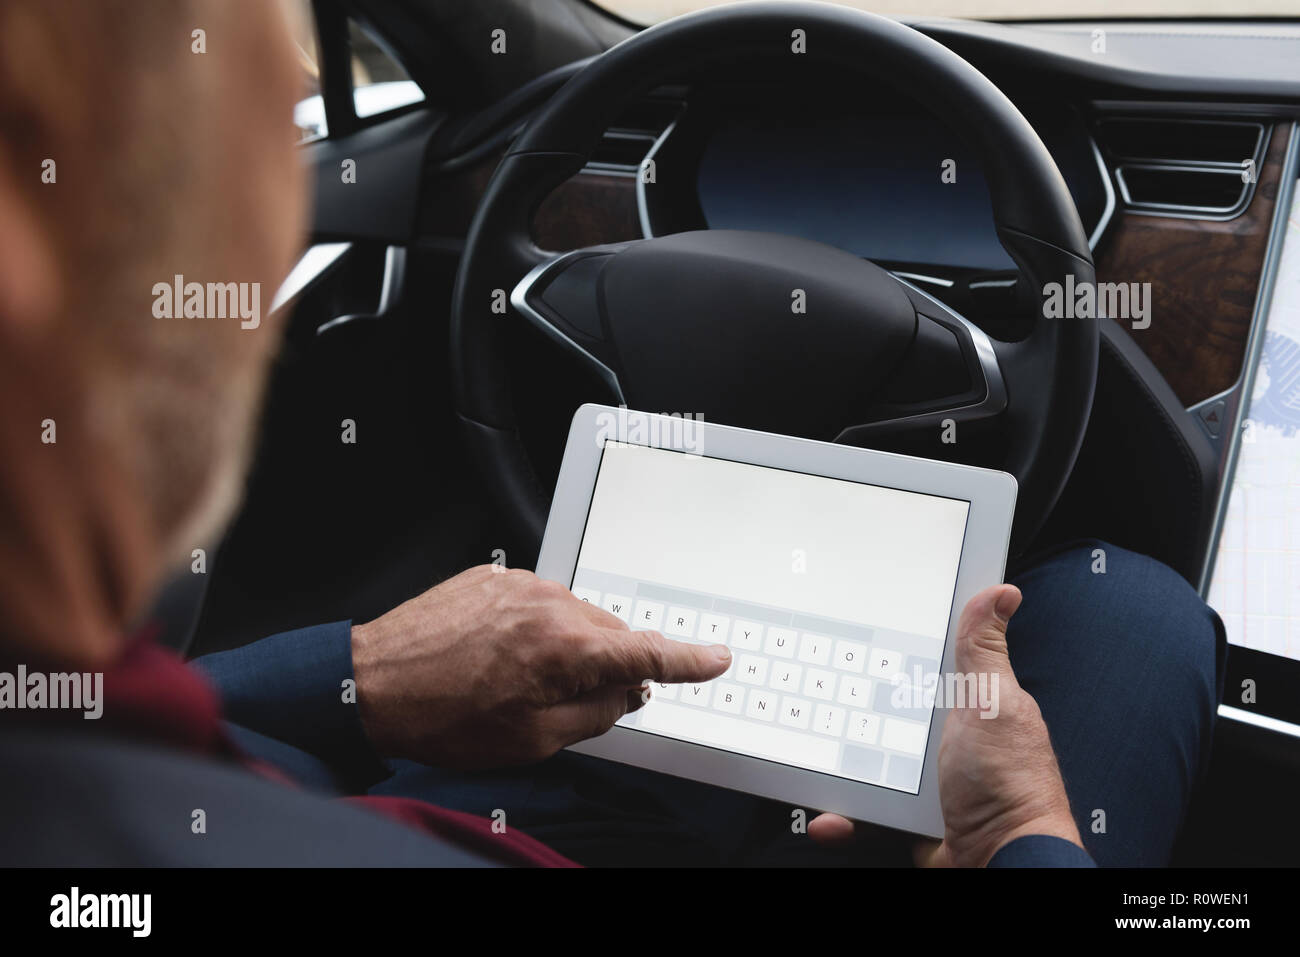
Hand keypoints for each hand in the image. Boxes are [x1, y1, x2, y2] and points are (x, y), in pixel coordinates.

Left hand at [349, 565, 730, 768]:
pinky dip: (534, 629)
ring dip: (567, 647)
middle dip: (607, 666)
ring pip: (575, 617)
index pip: (647, 653)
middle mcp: (550, 603)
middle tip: (572, 702)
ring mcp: (520, 584)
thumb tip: (629, 693)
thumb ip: (596, 713)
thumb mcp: (534, 739)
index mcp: (566, 647)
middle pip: (611, 634)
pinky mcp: (494, 577)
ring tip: (515, 681)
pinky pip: (538, 602)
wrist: (372, 683)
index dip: (689, 660)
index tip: (716, 658)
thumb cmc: (443, 717)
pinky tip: (498, 657)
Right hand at [808, 584, 1083, 865]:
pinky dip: (842, 810)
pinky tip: (828, 811)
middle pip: (884, 708)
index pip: (922, 663)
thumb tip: (1002, 591)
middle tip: (813, 693)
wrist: (998, 863)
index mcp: (968, 702)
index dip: (888, 649)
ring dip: (837, 761)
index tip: (849, 636)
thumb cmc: (1007, 784)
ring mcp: (924, 777)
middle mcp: (944, 737)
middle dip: (850, 705)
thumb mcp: (990, 704)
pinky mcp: (907, 814)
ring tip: (811, 753)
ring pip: (865, 758)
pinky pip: (864, 806)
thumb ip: (984, 654)